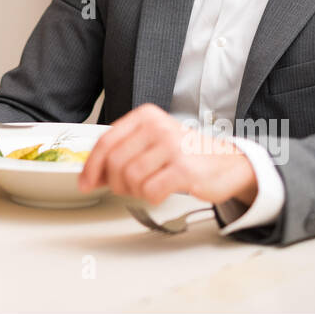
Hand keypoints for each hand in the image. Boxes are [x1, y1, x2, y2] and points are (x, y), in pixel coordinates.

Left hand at [78, 104, 256, 207]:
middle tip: (126, 188)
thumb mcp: (152, 142)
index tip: (85, 183)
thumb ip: (122, 153)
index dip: (91, 166)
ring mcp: (172, 146)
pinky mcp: (184, 168)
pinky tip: (161, 191)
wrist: (229, 163)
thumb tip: (90, 175)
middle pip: (114, 162)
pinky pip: (150, 191)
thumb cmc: (187, 154)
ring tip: (148, 187)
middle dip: (114, 183)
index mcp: (146, 116)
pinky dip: (151, 197)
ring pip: (130, 178)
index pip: (106, 141)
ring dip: (134, 191)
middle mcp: (158, 126)